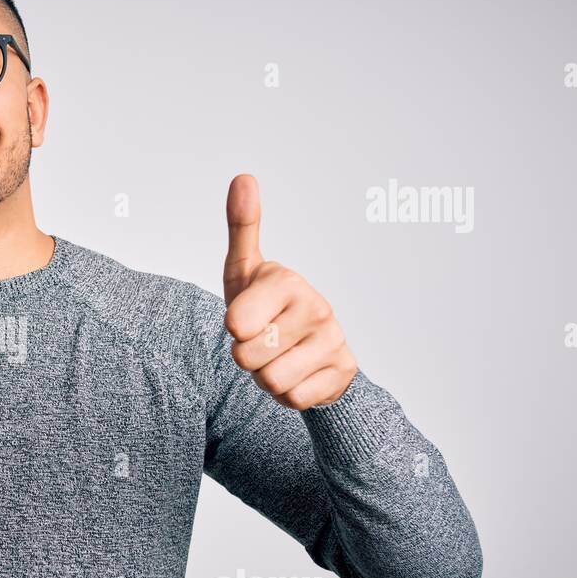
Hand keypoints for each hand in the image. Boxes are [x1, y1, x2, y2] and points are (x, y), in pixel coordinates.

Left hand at [222, 173, 356, 409]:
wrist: (309, 348)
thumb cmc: (265, 306)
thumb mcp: (246, 270)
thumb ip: (242, 227)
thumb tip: (243, 177)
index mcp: (288, 281)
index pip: (235, 325)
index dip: (233, 330)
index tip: (248, 318)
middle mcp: (317, 307)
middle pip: (248, 358)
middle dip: (247, 357)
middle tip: (262, 341)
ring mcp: (334, 341)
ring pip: (270, 382)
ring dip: (265, 377)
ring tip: (278, 356)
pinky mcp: (343, 373)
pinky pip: (293, 400)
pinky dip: (288, 394)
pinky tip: (297, 373)